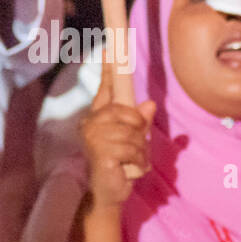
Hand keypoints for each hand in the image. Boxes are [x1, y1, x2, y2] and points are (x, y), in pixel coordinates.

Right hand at [80, 57, 154, 208]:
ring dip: (140, 151)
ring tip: (130, 163)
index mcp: (99, 116)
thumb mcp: (134, 141)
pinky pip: (133, 148)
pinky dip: (138, 162)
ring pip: (134, 132)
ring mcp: (94, 136)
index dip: (110, 67)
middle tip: (133, 151)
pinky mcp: (101, 151)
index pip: (106, 88)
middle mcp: (92, 122)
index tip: (111, 47)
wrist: (107, 194)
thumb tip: (149, 104)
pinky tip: (128, 171)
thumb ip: (139, 122)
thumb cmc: (119, 165)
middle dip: (139, 133)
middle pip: (131, 113)